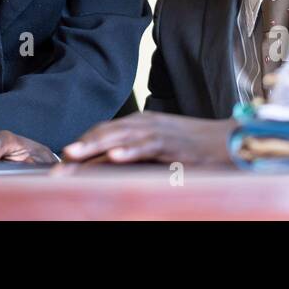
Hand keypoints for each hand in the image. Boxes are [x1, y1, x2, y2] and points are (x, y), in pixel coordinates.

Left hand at [62, 113, 235, 164]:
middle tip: (58, 163)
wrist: (230, 141)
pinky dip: (130, 151)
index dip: (81, 144)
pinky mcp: (173, 143)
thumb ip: (137, 153)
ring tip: (73, 156)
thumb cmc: (195, 147)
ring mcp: (158, 131)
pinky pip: (147, 146)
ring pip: (120, 137)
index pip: (103, 131)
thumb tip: (111, 165)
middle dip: (80, 147)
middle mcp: (145, 123)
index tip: (61, 161)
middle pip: (105, 132)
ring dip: (94, 146)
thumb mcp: (160, 149)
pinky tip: (114, 157)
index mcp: (140, 123)